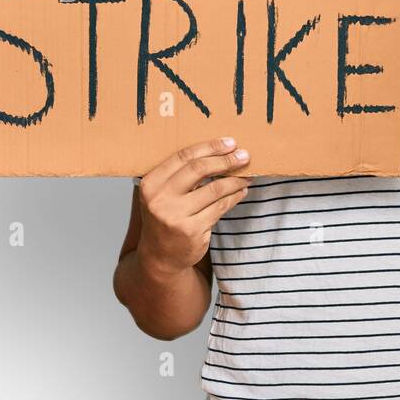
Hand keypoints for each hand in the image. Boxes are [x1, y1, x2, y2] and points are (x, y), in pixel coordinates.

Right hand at [136, 137, 251, 275]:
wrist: (160, 256)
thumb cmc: (166, 217)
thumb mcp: (163, 194)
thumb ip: (181, 175)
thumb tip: (220, 151)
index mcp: (151, 183)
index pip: (184, 157)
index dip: (210, 147)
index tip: (230, 143)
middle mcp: (160, 198)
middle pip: (199, 169)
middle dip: (226, 160)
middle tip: (244, 156)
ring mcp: (176, 216)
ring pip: (215, 189)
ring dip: (235, 180)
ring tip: (247, 175)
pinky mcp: (192, 230)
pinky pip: (220, 207)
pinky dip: (235, 197)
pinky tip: (242, 191)